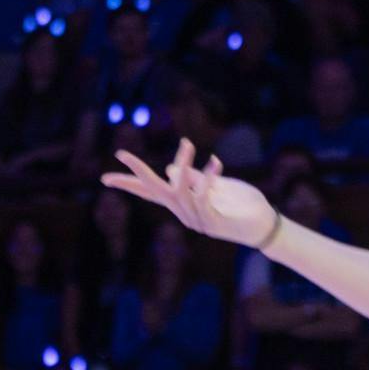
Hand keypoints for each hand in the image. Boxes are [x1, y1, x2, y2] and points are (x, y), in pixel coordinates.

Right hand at [103, 139, 275, 246]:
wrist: (264, 225)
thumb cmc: (241, 204)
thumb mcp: (217, 186)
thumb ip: (195, 178)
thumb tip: (170, 169)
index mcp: (182, 203)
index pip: (150, 192)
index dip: (129, 184)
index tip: (104, 177)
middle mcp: (184, 213)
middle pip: (154, 191)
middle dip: (137, 172)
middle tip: (121, 153)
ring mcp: (196, 219)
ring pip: (178, 190)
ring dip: (183, 164)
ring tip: (187, 144)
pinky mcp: (212, 221)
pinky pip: (203, 196)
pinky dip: (207, 178)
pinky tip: (214, 161)